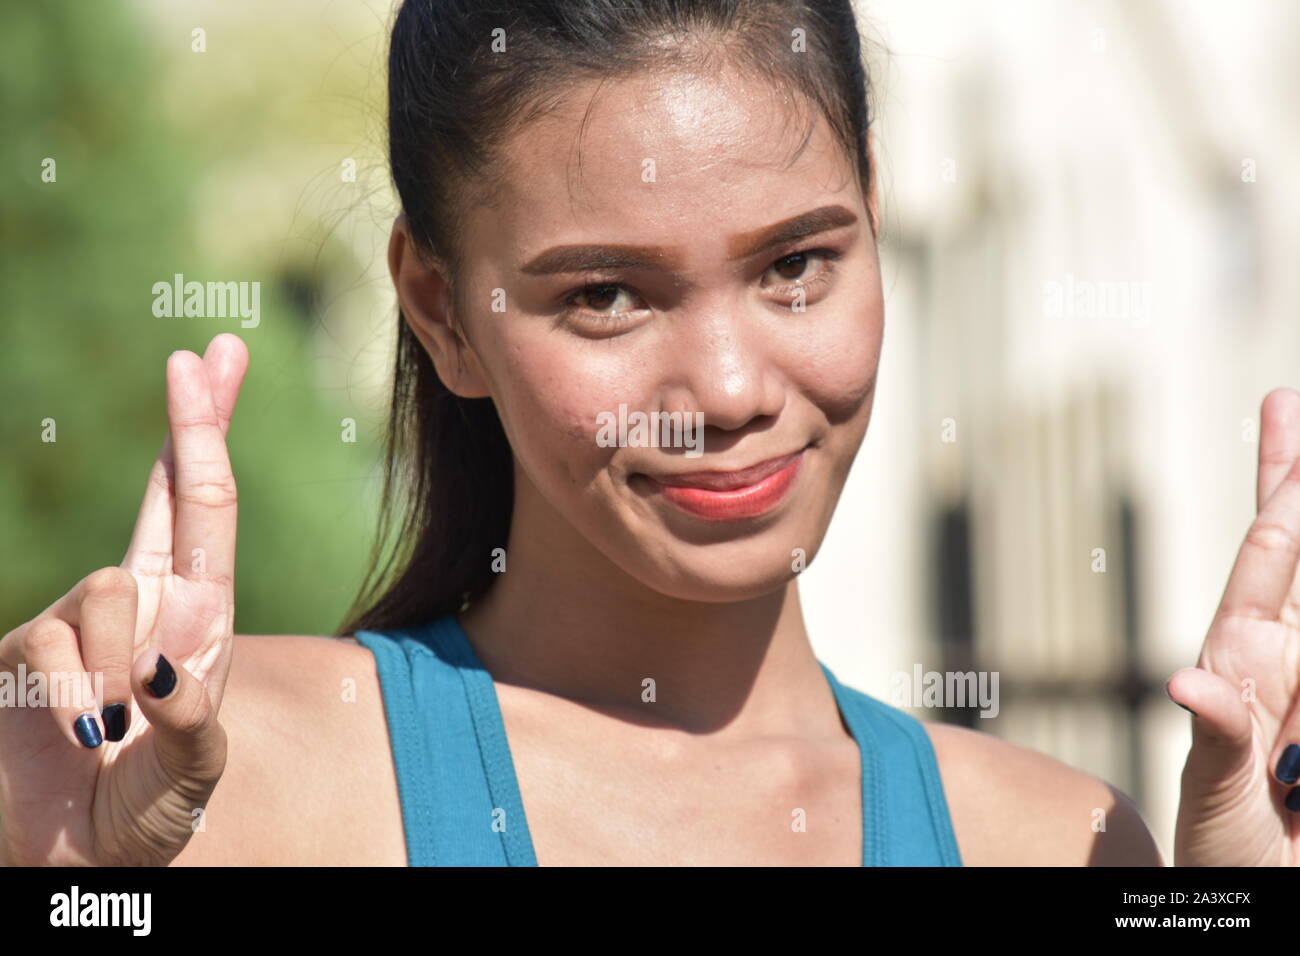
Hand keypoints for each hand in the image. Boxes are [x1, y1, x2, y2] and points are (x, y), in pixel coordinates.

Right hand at [0, 334, 248, 865]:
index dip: (210, 435)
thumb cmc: (148, 812)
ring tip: (114, 733)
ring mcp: (79, 624)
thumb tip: (162, 664)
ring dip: (115, 666)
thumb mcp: (195, 770)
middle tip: (204, 357)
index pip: (209, 509)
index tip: (219, 359)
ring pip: (105, 590)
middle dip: (191, 424)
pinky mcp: (21, 653)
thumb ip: (193, 718)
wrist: (75, 858)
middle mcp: (144, 605)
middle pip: (168, 494)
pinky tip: (87, 734)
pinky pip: (52, 647)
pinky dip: (77, 697)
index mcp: (199, 617)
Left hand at [1169, 386, 1299, 864]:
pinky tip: (1296, 582)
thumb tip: (1190, 682)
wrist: (1258, 888)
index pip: (1270, 552)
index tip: (1286, 414)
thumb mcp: (1213, 786)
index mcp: (1246, 656)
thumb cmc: (1223, 841)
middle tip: (1290, 399)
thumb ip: (1218, 728)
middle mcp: (1288, 655)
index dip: (1280, 483)